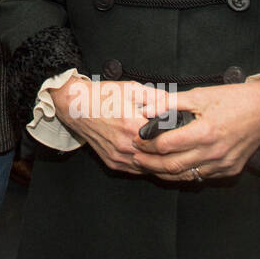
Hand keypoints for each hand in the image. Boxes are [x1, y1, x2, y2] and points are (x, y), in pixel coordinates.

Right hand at [50, 74, 174, 174]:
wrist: (76, 106)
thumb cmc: (102, 96)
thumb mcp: (132, 89)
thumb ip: (156, 97)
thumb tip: (174, 105)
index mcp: (132, 126)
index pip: (164, 139)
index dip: (176, 137)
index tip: (183, 134)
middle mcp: (125, 144)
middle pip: (158, 157)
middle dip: (171, 153)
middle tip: (182, 148)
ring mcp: (118, 156)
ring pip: (148, 167)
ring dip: (159, 163)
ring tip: (170, 155)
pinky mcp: (113, 162)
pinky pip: (136, 169)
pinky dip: (146, 165)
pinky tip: (152, 157)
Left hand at [130, 80, 259, 181]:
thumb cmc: (234, 100)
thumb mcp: (200, 95)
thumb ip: (170, 103)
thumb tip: (146, 109)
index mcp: (205, 132)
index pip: (167, 145)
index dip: (147, 144)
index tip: (135, 140)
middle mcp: (214, 152)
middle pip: (173, 165)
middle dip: (150, 163)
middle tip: (136, 157)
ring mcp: (223, 164)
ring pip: (186, 175)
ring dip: (164, 172)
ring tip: (148, 166)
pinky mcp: (229, 169)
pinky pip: (201, 176)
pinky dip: (184, 173)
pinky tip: (173, 168)